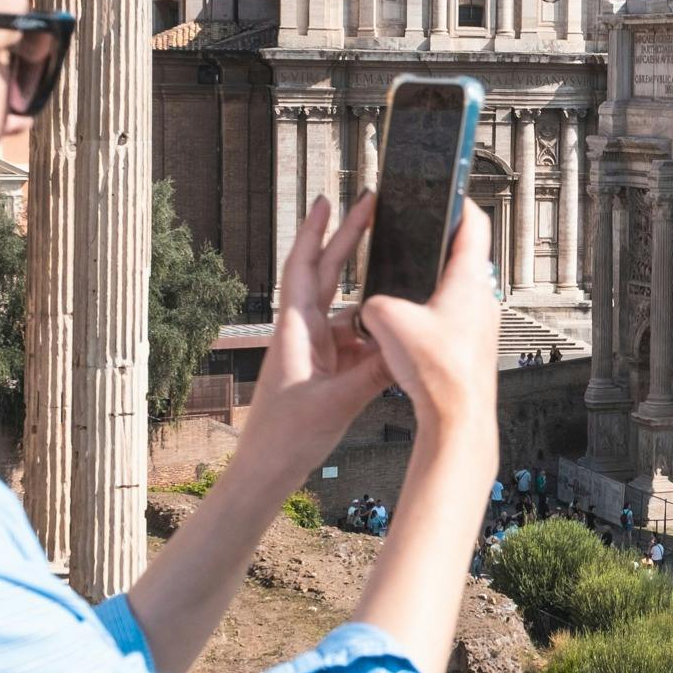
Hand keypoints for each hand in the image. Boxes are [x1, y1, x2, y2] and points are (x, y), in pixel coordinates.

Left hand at [236, 196, 388, 484]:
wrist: (266, 470)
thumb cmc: (284, 437)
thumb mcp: (336, 402)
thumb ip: (374, 373)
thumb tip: (406, 344)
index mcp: (295, 331)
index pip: (303, 267)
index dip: (315, 231)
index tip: (327, 201)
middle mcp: (303, 334)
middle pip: (326, 275)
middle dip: (348, 240)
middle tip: (370, 206)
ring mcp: (315, 352)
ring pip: (348, 312)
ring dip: (372, 297)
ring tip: (403, 277)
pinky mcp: (326, 371)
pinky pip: (357, 343)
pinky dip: (377, 337)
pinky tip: (400, 340)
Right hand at [357, 197, 500, 448]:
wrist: (460, 419)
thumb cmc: (438, 372)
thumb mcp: (387, 321)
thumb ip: (373, 303)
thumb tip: (369, 308)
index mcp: (468, 279)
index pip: (473, 223)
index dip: (457, 203)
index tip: (446, 191)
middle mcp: (483, 298)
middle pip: (467, 256)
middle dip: (442, 245)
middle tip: (423, 235)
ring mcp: (482, 324)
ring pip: (461, 289)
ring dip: (439, 282)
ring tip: (414, 282)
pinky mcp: (475, 347)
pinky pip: (457, 317)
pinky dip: (437, 312)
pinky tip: (416, 327)